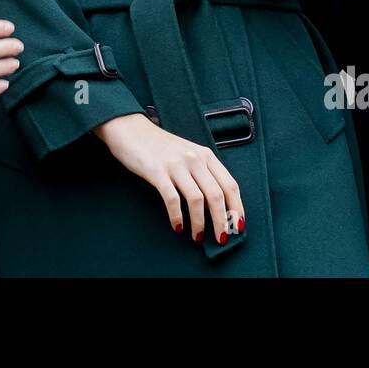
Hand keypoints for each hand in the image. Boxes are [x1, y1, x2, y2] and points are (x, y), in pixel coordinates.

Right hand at [94, 113, 244, 243]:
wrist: (130, 129)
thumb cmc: (159, 146)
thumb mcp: (187, 154)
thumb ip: (202, 173)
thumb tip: (216, 205)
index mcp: (205, 155)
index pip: (230, 184)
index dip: (237, 207)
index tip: (237, 226)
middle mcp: (194, 158)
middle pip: (216, 195)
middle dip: (222, 221)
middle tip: (221, 239)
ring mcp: (176, 164)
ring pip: (197, 199)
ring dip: (200, 223)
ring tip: (197, 237)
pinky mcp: (157, 172)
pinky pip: (172, 198)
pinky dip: (177, 216)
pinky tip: (177, 226)